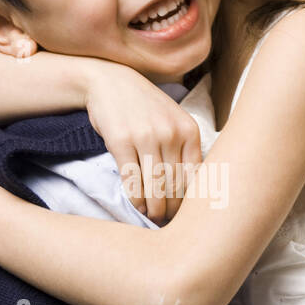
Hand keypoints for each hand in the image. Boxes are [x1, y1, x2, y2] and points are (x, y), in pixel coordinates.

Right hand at [84, 62, 202, 223]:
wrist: (110, 82)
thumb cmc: (144, 106)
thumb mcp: (173, 120)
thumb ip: (184, 148)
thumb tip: (189, 191)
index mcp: (189, 131)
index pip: (194, 177)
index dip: (190, 202)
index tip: (184, 215)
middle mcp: (170, 133)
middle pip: (174, 185)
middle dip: (171, 209)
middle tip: (167, 223)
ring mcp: (146, 137)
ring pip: (154, 185)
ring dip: (153, 208)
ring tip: (152, 218)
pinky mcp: (121, 141)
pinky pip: (131, 179)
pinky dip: (135, 198)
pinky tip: (137, 206)